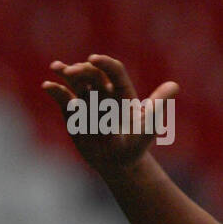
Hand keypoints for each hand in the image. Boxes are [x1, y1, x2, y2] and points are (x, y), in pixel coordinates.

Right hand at [42, 54, 177, 176]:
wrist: (118, 164)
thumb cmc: (136, 145)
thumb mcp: (148, 125)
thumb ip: (158, 105)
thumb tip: (175, 85)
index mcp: (123, 93)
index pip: (114, 71)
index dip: (104, 63)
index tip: (93, 59)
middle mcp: (105, 94)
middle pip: (93, 74)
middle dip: (83, 70)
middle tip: (73, 71)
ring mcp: (88, 102)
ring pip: (76, 82)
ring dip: (67, 73)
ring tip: (58, 68)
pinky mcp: (73, 113)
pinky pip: (64, 98)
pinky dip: (56, 90)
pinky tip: (48, 85)